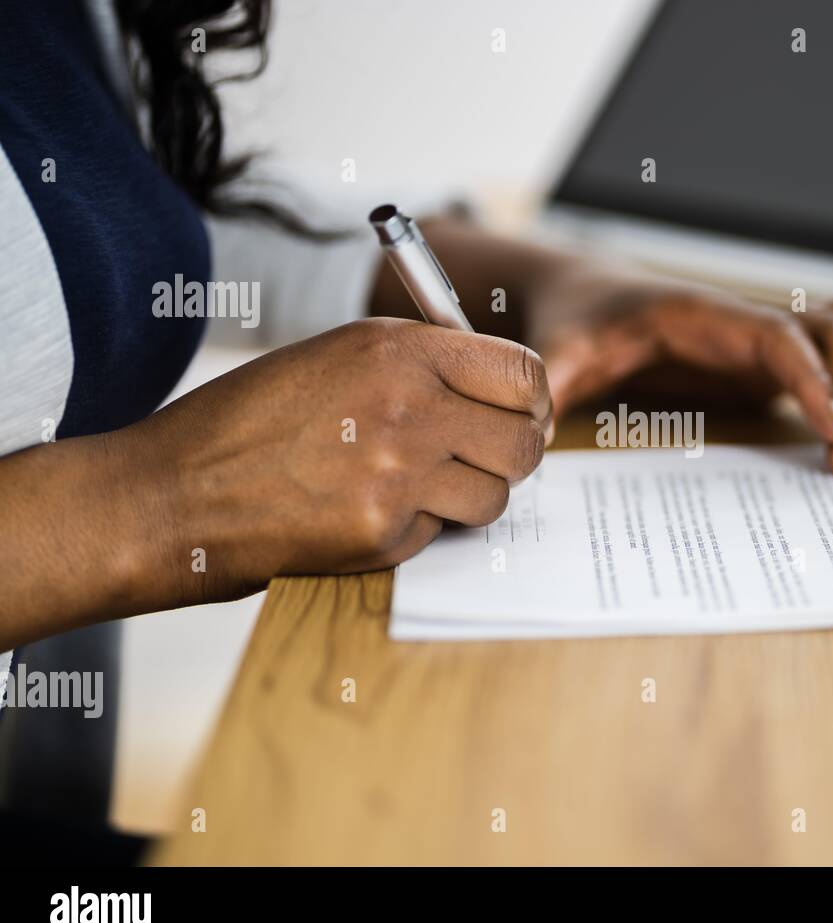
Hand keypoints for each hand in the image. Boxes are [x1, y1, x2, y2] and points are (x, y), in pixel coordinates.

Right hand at [125, 318, 550, 604]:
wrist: (172, 492)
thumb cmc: (251, 421)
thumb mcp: (338, 357)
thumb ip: (422, 363)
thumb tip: (501, 390)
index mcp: (400, 348)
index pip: (523, 373)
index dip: (530, 401)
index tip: (519, 416)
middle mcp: (410, 403)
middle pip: (524, 442)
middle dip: (510, 457)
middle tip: (478, 461)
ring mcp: (400, 471)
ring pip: (494, 495)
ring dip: (466, 499)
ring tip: (411, 487)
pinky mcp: (384, 532)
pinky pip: (442, 534)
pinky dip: (416, 531)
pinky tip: (365, 513)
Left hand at [525, 262, 832, 474]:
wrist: (584, 293)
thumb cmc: (576, 320)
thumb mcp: (558, 348)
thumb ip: (549, 383)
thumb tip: (538, 433)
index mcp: (703, 312)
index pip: (778, 337)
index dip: (814, 379)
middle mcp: (746, 314)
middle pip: (829, 333)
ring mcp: (762, 330)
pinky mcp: (767, 351)